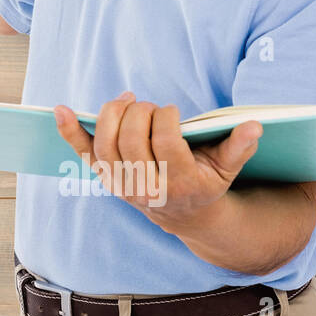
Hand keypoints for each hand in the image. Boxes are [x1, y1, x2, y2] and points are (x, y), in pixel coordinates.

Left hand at [53, 90, 263, 232]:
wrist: (181, 214)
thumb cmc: (205, 181)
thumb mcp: (227, 169)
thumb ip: (239, 147)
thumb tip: (255, 125)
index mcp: (177, 182)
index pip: (164, 141)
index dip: (165, 118)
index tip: (171, 110)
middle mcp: (145, 186)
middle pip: (130, 140)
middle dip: (138, 113)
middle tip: (149, 106)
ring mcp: (120, 183)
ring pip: (106, 142)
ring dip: (112, 113)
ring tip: (129, 101)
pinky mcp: (104, 176)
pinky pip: (82, 152)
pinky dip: (69, 131)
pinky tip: (61, 110)